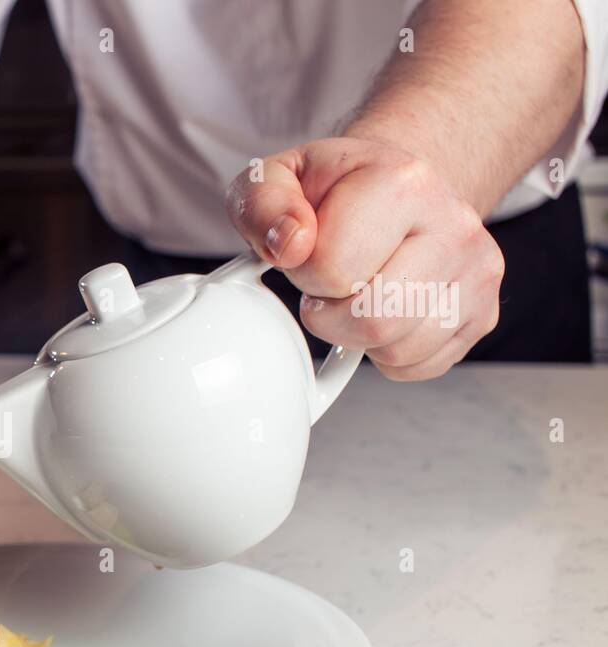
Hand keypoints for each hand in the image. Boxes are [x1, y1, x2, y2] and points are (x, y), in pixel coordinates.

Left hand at [227, 137, 504, 380]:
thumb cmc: (335, 189)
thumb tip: (290, 243)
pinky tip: (384, 308)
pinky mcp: (483, 313)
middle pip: (373, 320)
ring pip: (396, 350)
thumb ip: (264, 203)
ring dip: (358, 335)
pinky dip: (386, 353)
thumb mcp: (277, 177)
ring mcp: (478, 272)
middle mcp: (455, 226)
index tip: (311, 249)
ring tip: (359, 290)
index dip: (304, 271)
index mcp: (403, 183)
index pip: (332, 269)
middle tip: (331, 282)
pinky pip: (416, 366)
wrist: (393, 188)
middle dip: (330, 313)